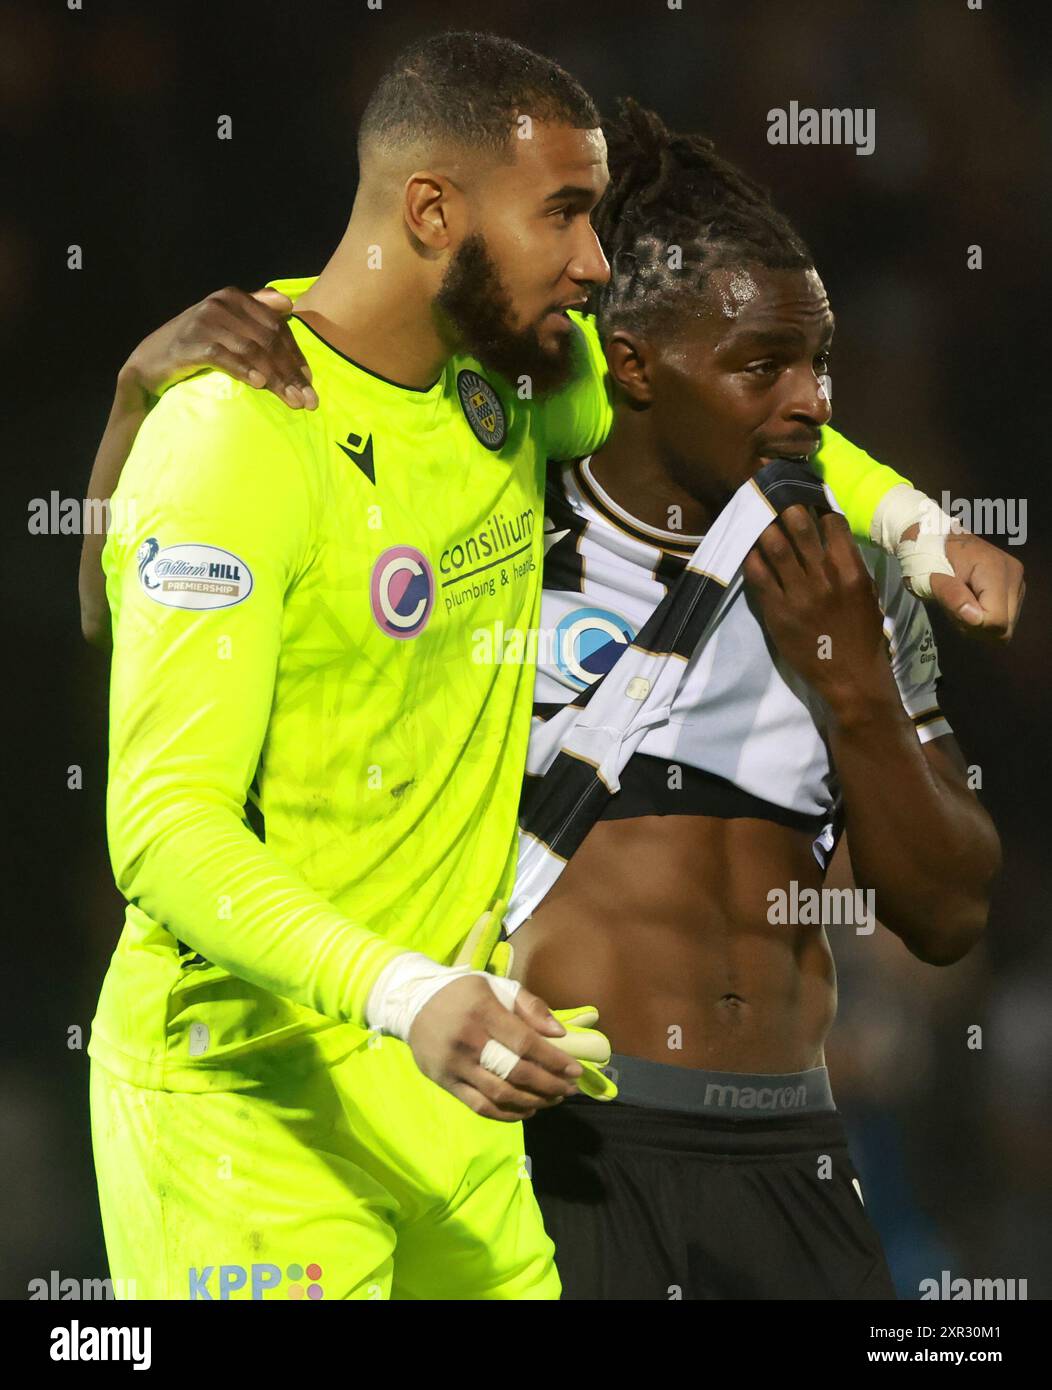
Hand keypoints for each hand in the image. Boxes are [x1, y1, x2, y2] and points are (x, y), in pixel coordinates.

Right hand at [122, 285, 318, 408]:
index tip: (309, 380)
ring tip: (293, 401)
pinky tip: (260, 384)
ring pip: (253, 350)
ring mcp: (206, 321)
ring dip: (277, 379)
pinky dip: (245, 370)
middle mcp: (222, 304)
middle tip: (308, 400)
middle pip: (269, 339)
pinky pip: (226, 357)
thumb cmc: (195, 344)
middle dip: (291, 372)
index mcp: (235, 297)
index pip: (276, 326)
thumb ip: (255, 311)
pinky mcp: (192, 342)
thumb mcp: (227, 325)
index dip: (296, 354)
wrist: (150, 360)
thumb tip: (288, 304)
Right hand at [408, 975, 583, 1121]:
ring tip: (553, 1100)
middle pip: (515, 1072)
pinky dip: (507, 1113)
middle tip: (569, 1089)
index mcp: (483, 1012)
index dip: (553, 1060)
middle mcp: (467, 1040)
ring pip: (499, 1094)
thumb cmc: (463, 994)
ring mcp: (454, 1065)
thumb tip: (560, 1034)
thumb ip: (530, 1006)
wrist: (413, 1003)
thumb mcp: (496, 986)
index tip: (575, 1070)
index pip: (524, 1043)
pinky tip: (527, 1110)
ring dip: (532, 1102)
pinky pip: (480, 1106)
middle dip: (549, 1085)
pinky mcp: (445, 1083)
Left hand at [742, 505, 893, 706]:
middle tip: (776, 495)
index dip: (818, 506)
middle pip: (800, 528)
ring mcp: (799, 594)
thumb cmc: (862, 635)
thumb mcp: (866, 594)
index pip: (833, 524)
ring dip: (766, 527)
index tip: (807, 496)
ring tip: (759, 514)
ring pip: (776, 547)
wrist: (850, 676)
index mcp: (850, 571)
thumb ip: (850, 564)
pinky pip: (759, 575)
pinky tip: (749, 548)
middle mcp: (824, 577)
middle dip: (787, 506)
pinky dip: (752, 557)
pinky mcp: (777, 611)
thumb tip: (833, 536)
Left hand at [929, 530, 1024, 641]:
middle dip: (975, 627)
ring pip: (1005, 626)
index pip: (997, 621)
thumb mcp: (929, 578)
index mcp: (996, 570)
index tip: (952, 609)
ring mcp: (1017, 582)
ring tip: (959, 603)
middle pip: (1004, 627)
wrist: (935, 538)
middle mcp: (1014, 576)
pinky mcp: (1014, 588)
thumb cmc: (928, 558)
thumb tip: (976, 618)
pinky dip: (984, 617)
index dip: (972, 625)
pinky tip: (969, 603)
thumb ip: (952, 596)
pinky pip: (1004, 618)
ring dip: (979, 624)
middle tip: (953, 608)